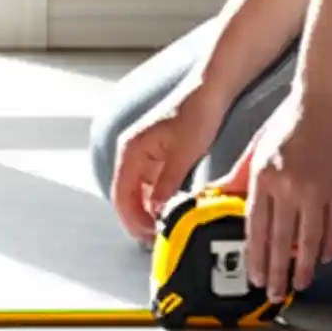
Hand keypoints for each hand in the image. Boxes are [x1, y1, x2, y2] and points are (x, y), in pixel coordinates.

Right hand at [112, 78, 231, 241]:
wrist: (210, 91)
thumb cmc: (197, 114)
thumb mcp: (184, 153)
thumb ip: (167, 183)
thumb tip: (156, 210)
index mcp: (131, 150)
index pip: (121, 194)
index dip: (132, 219)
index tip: (147, 236)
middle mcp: (131, 153)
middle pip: (125, 196)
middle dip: (137, 219)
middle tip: (155, 240)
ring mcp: (143, 155)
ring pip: (137, 192)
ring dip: (146, 211)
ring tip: (163, 229)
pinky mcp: (156, 156)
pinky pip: (149, 185)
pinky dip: (156, 200)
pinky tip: (170, 210)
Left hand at [217, 89, 331, 300]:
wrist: (330, 97)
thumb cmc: (290, 118)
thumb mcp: (257, 147)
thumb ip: (239, 176)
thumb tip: (216, 195)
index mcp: (263, 178)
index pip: (256, 228)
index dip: (255, 257)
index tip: (254, 276)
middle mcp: (289, 187)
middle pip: (281, 241)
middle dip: (277, 271)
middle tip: (274, 293)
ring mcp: (318, 190)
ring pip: (310, 240)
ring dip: (305, 266)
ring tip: (300, 284)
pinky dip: (330, 245)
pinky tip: (324, 258)